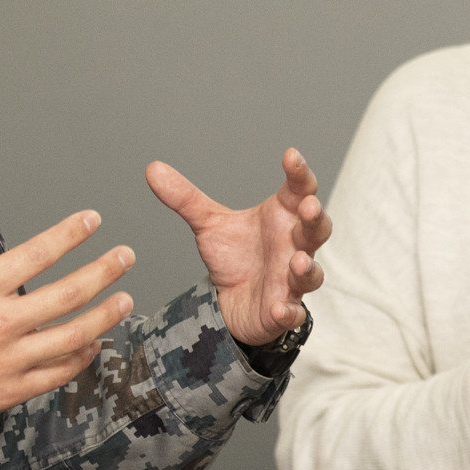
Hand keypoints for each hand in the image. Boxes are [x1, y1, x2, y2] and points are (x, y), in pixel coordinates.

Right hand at [0, 211, 136, 432]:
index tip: (92, 220)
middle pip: (69, 292)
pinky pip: (59, 372)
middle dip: (104, 270)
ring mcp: (9, 358)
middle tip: (125, 256)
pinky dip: (82, 357)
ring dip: (106, 315)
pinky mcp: (12, 389)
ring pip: (74, 334)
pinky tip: (95, 344)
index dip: (70, 233)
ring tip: (126, 300)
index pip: (37, 254)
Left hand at [147, 149, 330, 347]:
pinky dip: (289, 312)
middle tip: (308, 207)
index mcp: (283, 216)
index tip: (290, 156)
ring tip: (298, 261)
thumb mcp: (209, 225)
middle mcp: (295, 246)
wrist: (229, 301)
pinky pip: (293, 313)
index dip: (300, 173)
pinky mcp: (284, 310)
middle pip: (317, 229)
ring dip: (308, 267)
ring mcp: (292, 279)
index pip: (300, 190)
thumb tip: (153, 168)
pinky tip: (279, 310)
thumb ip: (186, 199)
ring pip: (312, 273)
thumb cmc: (234, 256)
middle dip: (316, 218)